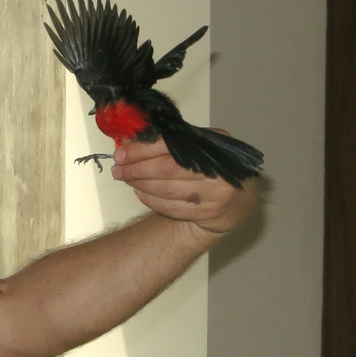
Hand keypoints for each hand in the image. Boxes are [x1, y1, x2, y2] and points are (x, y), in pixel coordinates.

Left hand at [110, 136, 257, 238]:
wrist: (237, 201)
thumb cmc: (211, 170)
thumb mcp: (199, 149)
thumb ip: (172, 144)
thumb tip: (132, 142)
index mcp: (215, 145)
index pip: (172, 145)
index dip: (143, 149)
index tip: (121, 153)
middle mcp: (219, 169)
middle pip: (167, 169)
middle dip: (137, 169)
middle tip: (118, 169)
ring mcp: (216, 194)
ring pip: (167, 190)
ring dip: (141, 185)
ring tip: (127, 179)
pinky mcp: (209, 213)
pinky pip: (171, 207)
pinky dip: (151, 200)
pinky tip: (140, 193)